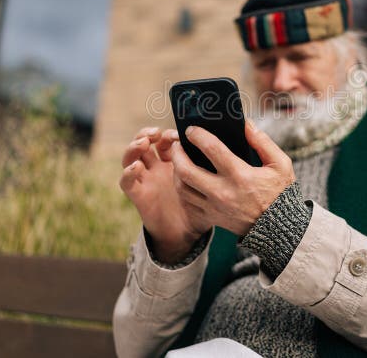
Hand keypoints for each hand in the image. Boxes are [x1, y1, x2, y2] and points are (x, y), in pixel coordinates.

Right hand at [119, 127, 210, 263]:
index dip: (170, 134)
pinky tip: (137, 167)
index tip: (180, 132)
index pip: (167, 140)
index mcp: (174, 162)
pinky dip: (128, 172)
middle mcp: (157, 167)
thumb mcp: (214, 185)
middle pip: (146, 142)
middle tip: (159, 133)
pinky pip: (126, 182)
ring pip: (131, 156)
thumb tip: (240, 147)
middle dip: (149, 133)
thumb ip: (222, 168)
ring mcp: (146, 179)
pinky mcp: (138, 194)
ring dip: (134, 146)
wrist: (186, 234)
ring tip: (144, 142)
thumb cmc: (203, 207)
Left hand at [170, 120, 294, 235]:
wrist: (279, 228)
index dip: (198, 135)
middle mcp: (223, 192)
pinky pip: (187, 203)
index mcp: (241, 176)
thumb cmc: (280, 193)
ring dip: (176, 171)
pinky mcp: (211, 218)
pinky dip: (182, 189)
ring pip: (182, 187)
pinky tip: (185, 179)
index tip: (192, 129)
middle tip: (177, 144)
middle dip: (177, 153)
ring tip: (179, 160)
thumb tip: (246, 123)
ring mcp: (215, 207)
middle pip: (187, 170)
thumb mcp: (280, 164)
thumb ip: (262, 142)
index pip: (212, 149)